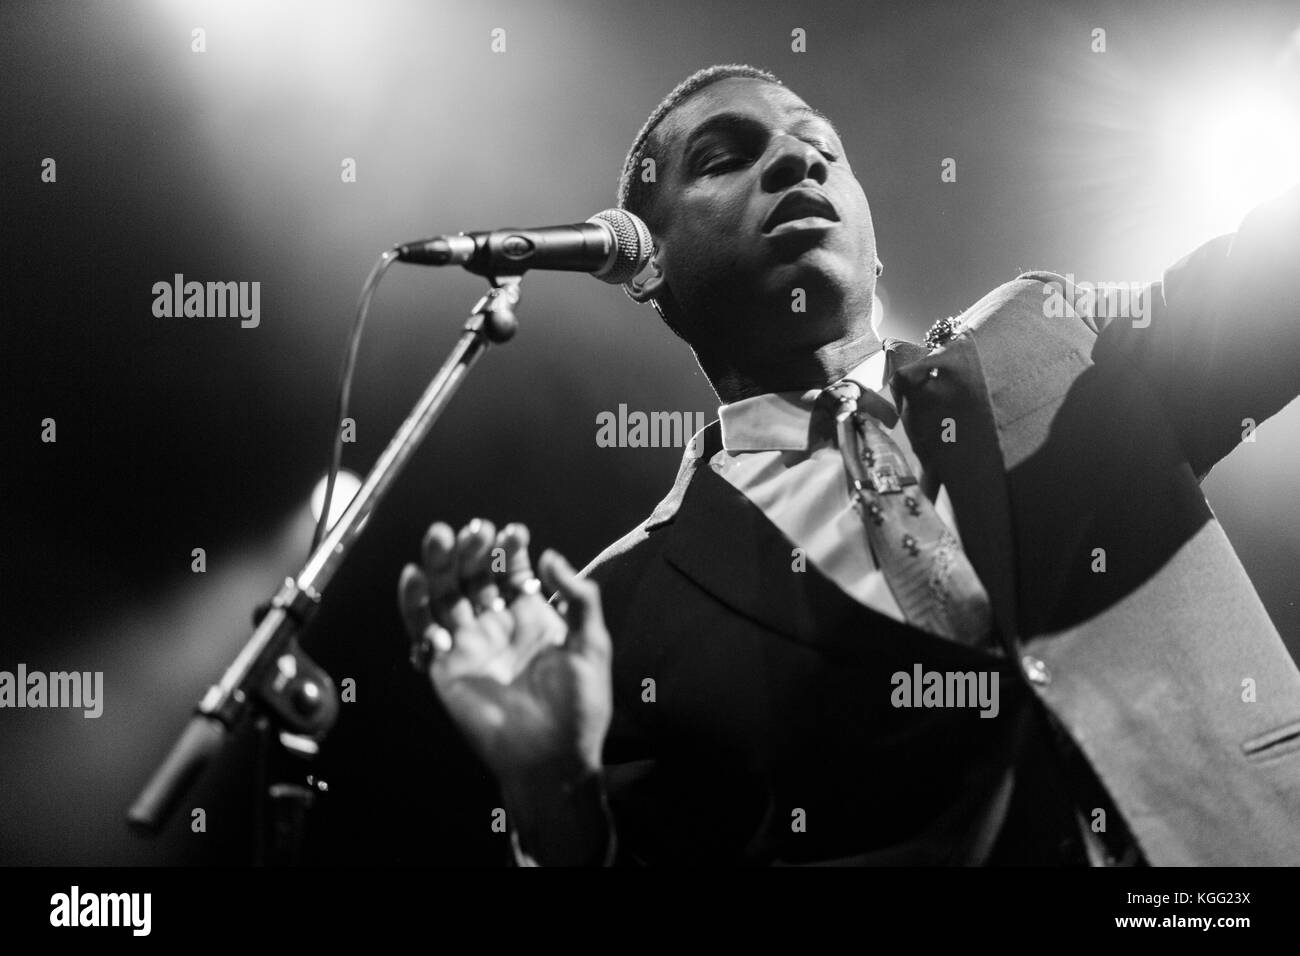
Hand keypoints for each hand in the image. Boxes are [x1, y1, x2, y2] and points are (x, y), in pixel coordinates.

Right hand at [397, 519, 612, 784]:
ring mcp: (469, 643)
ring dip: (440, 565)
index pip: (512, 572)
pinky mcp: (445, 665)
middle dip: (471, 550)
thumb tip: (551, 556)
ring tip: (440, 537)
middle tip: (473, 528)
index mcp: (531, 618)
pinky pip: (423, 629)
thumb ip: (579, 598)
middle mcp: (496, 626)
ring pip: (445, 595)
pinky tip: (415, 578)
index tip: (512, 531)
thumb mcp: (592, 645)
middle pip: (474, 577)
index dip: (509, 550)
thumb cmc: (579, 707)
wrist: (552, 757)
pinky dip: (414, 604)